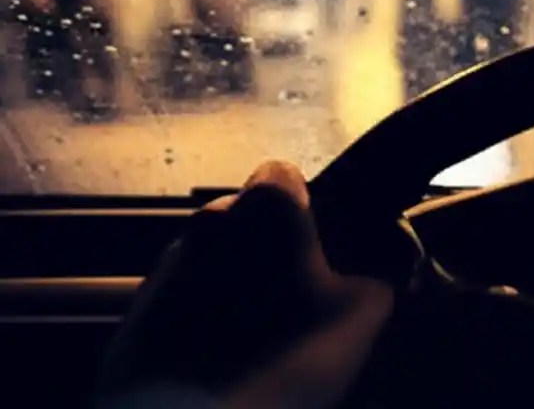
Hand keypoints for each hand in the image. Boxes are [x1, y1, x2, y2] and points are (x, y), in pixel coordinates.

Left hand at [98, 162, 393, 407]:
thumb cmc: (284, 358)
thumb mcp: (365, 313)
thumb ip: (381, 272)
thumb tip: (384, 261)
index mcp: (263, 207)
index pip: (287, 176)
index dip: (313, 211)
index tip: (331, 255)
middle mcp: (206, 224)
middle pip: (251, 224)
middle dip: (276, 255)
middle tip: (306, 308)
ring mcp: (164, 272)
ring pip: (218, 268)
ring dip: (241, 292)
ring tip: (266, 347)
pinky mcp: (137, 321)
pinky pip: (187, 310)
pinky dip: (207, 328)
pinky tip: (229, 368)